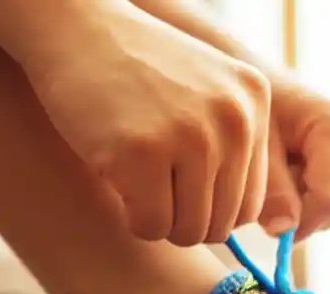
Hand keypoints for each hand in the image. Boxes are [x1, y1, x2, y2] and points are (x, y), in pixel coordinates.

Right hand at [16, 3, 270, 246]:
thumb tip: (234, 230)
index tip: (178, 187)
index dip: (210, 210)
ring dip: (158, 222)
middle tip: (151, 189)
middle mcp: (232, 119)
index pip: (251, 204)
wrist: (75, 26)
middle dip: (184, 220)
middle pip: (222, 223)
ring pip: (189, 231)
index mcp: (253, 102)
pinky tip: (118, 181)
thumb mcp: (205, 91)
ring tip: (136, 184)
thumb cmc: (134, 69)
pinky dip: (132, 219)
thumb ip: (230, 144)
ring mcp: (190, 137)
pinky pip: (150, 226)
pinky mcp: (142, 155)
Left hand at [259, 75, 329, 241]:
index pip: (329, 202)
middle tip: (258, 191)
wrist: (248, 73)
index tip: (263, 225)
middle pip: (329, 208)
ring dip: (293, 203)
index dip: (297, 223)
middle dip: (293, 211)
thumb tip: (284, 230)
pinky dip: (296, 195)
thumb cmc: (246, 102)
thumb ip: (270, 189)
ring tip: (266, 175)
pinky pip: (321, 196)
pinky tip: (277, 172)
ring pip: (325, 206)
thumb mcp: (254, 145)